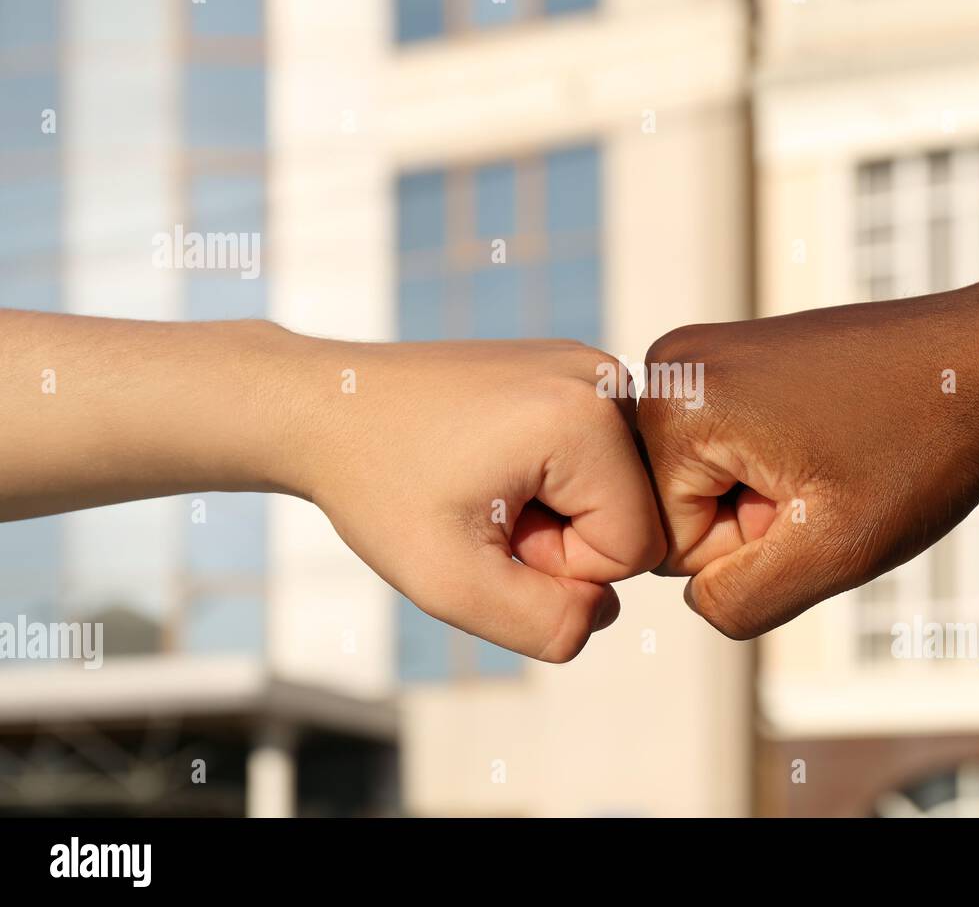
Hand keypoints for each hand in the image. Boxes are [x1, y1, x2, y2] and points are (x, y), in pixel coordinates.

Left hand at [285, 337, 666, 661]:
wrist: (329, 405)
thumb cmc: (378, 485)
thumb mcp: (451, 584)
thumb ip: (547, 625)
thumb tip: (603, 612)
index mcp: (588, 418)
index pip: (636, 548)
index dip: (561, 567)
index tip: (491, 530)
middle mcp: (604, 377)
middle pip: (636, 514)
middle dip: (562, 538)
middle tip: (484, 511)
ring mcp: (591, 367)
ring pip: (619, 490)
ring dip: (557, 512)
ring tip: (487, 486)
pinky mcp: (574, 371)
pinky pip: (600, 460)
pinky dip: (553, 480)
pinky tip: (494, 464)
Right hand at [638, 261, 978, 638]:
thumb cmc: (922, 444)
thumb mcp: (835, 550)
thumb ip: (741, 599)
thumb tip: (695, 597)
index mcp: (673, 406)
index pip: (668, 548)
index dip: (750, 548)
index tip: (813, 495)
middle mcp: (668, 364)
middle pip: (673, 512)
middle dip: (749, 519)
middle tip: (826, 475)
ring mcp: (697, 353)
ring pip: (699, 485)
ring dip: (761, 492)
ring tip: (828, 453)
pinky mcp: (726, 355)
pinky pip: (719, 451)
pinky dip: (767, 461)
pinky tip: (824, 435)